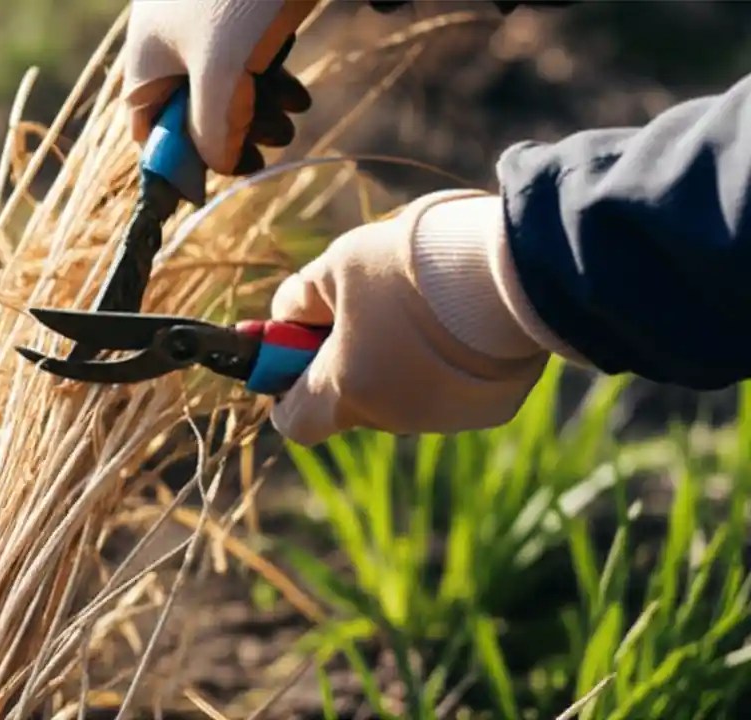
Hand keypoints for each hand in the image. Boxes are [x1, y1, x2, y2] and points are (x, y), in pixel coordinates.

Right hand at [123, 0, 314, 175]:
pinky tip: (298, 95)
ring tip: (292, 118)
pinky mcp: (240, 14)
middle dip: (231, 133)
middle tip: (271, 148)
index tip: (216, 178)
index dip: (178, 159)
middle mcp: (169, 42)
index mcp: (147, 57)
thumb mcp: (222, 74)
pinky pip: (248, 60)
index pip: (148, 127)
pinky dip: (270, 81)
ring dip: (258, 111)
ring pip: (226, 87)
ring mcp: (205, 25)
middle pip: (192, 110)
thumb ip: (211, 130)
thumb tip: (215, 167)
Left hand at [268, 191, 571, 444]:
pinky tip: (465, 321)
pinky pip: (456, 390)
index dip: (289, 390)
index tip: (296, 354)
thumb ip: (301, 298)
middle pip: (354, 402)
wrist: (511, 269)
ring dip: (404, 361)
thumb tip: (285, 315)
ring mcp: (446, 419)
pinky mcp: (491, 409)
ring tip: (427, 305)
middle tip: (364, 310)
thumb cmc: (409, 267)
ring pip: (407, 395)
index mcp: (345, 392)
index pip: (296, 421)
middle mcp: (393, 418)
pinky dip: (452, 363)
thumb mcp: (337, 266)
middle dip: (350, 363)